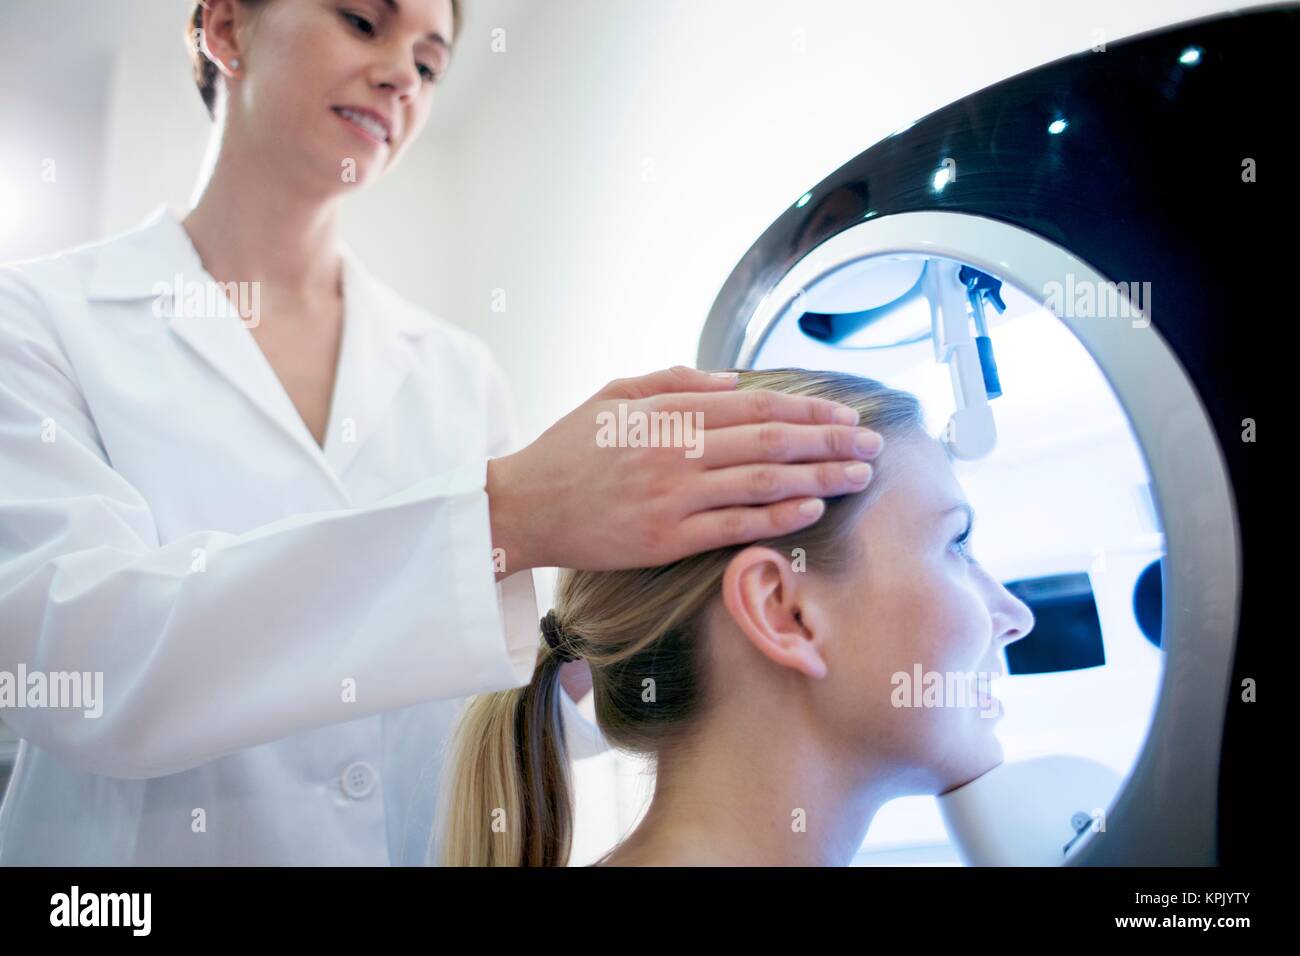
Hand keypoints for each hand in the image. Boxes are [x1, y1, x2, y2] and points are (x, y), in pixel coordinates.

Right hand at [487, 366, 881, 573]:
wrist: (524, 507)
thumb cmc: (567, 450)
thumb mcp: (613, 395)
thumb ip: (673, 383)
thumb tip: (733, 381)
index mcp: (665, 412)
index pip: (755, 406)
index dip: (808, 409)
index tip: (845, 414)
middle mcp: (675, 451)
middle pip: (771, 441)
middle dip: (830, 441)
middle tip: (872, 445)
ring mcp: (673, 497)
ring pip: (762, 482)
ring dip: (819, 477)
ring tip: (858, 476)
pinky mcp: (666, 539)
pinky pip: (734, 525)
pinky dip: (777, 515)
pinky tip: (812, 508)